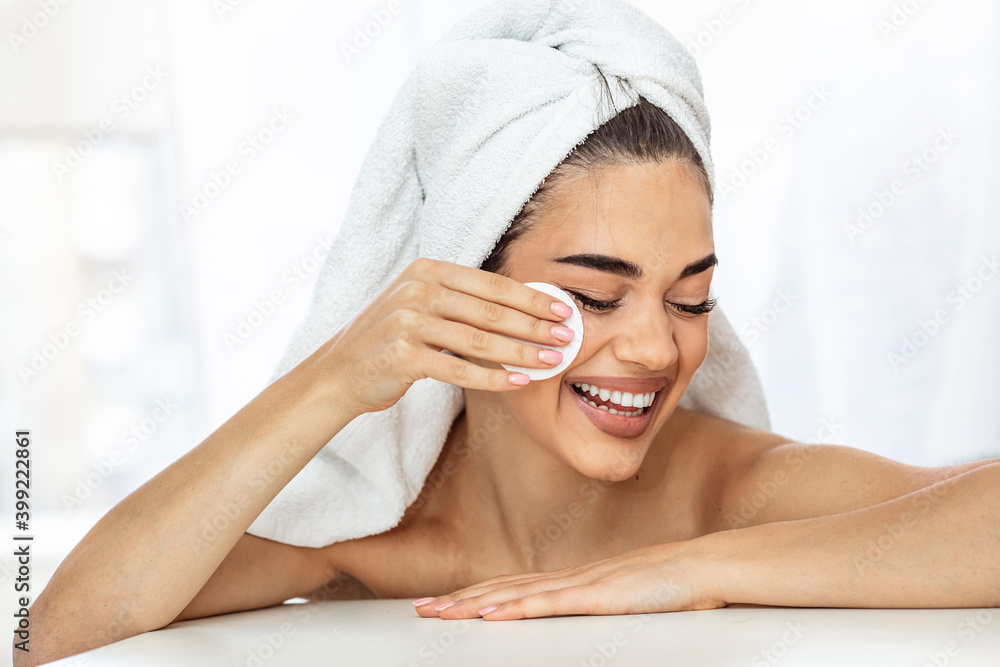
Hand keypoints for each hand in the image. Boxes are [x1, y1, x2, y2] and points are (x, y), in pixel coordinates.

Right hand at [316, 257, 576, 415]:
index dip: (531, 297)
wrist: (340, 371)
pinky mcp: (404, 356)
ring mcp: (408, 322)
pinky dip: (494, 377)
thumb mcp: (420, 303)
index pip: (491, 283)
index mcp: (427, 270)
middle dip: (535, 325)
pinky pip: (460, 370)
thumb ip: (461, 298)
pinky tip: (519, 382)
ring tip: (552, 360)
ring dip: (522, 351)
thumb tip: (524, 305)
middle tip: (568, 337)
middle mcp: (417, 290)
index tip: (564, 309)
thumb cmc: (390, 338)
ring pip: (480, 340)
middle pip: (490, 310)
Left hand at [413, 542, 727, 620]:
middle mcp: (571, 578)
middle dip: (461, 600)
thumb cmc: (676, 585)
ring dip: (474, 604)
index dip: (479, 595)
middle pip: (505, 588)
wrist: (708, 565)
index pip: (516, 588)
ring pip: (516, 595)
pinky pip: (550, 604)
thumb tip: (586, 619)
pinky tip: (490, 613)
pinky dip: (516, 607)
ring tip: (439, 612)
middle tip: (422, 610)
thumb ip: (603, 608)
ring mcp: (584, 584)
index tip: (447, 603)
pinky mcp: (600, 596)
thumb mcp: (630, 601)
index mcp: (577, 581)